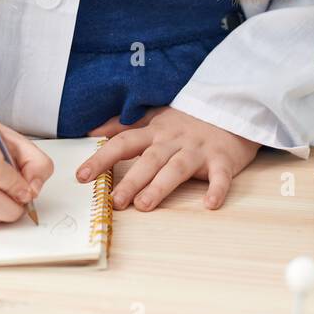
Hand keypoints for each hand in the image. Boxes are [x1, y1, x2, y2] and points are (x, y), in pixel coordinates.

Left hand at [80, 107, 260, 211]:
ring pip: (177, 168)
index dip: (102, 158)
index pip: (123, 143)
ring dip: (161, 186)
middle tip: (115, 201)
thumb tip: (91, 132)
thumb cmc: (188, 119)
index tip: (81, 176)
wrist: (232, 108)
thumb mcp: (154, 116)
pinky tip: (210, 205)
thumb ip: (123, 126)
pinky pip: (220, 176)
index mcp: (155, 131)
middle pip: (149, 159)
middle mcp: (174, 140)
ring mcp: (198, 150)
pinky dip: (216, 189)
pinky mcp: (222, 159)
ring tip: (144, 205)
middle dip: (131, 180)